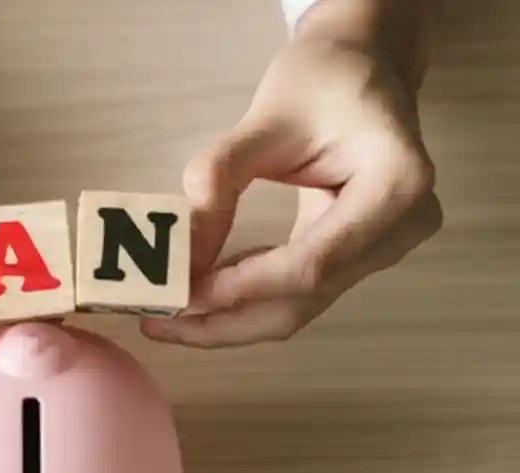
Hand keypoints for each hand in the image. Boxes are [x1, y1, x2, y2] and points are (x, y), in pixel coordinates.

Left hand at [144, 20, 441, 347]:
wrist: (361, 67)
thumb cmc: (322, 80)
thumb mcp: (265, 117)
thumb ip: (220, 177)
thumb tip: (179, 247)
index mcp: (395, 189)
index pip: (311, 264)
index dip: (241, 288)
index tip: (179, 297)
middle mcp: (399, 232)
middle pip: (304, 302)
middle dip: (226, 320)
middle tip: (156, 323)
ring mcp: (381, 249)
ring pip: (297, 308)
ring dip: (228, 319)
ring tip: (164, 318)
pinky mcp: (354, 256)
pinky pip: (295, 292)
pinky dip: (243, 299)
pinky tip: (195, 296)